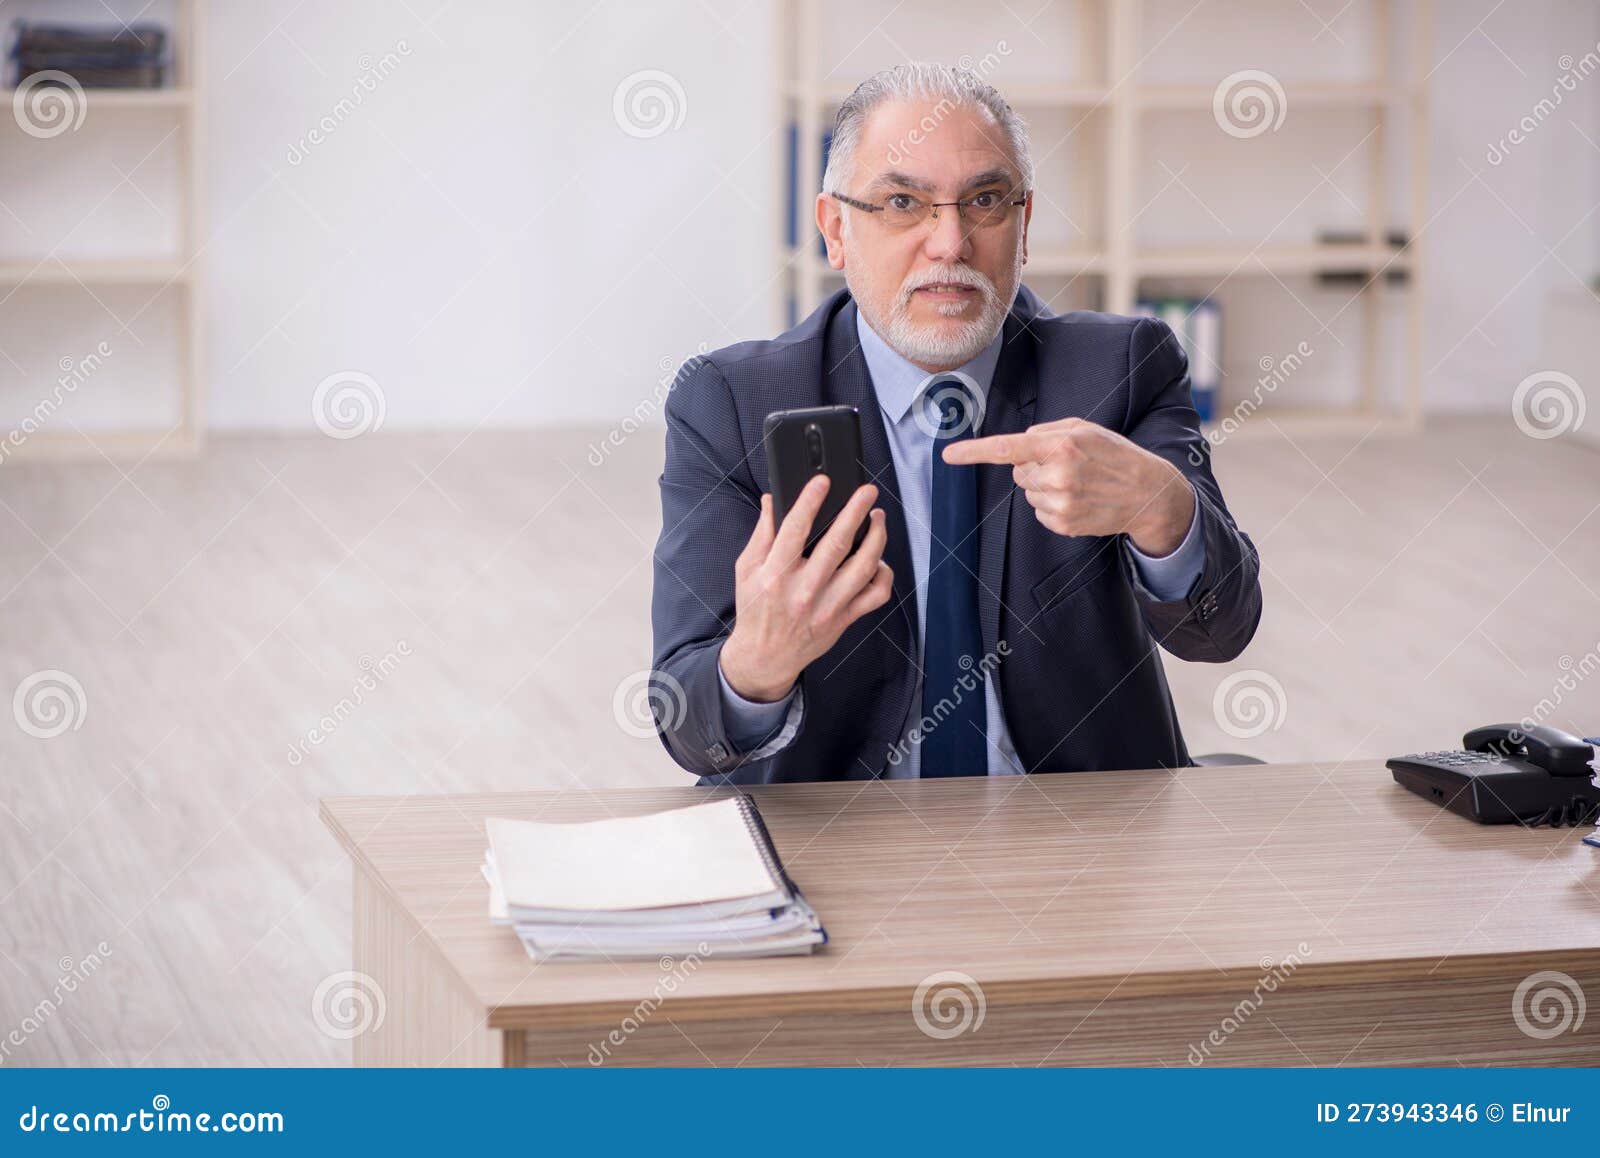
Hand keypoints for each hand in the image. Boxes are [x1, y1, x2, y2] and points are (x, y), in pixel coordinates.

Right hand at [719, 476, 893, 701]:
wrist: (766, 657)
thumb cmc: (756, 609)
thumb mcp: (747, 569)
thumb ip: (761, 534)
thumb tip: (770, 500)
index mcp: (776, 574)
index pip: (795, 530)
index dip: (810, 502)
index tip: (823, 481)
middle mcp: (804, 590)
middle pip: (837, 545)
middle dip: (855, 513)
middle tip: (867, 492)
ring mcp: (828, 607)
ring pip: (863, 568)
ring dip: (877, 539)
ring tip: (878, 518)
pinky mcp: (844, 619)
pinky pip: (875, 595)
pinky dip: (883, 575)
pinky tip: (878, 559)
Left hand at [942, 417, 1194, 554]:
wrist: (1148, 493)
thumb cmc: (1114, 455)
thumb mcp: (1085, 429)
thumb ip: (1047, 432)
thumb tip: (1019, 445)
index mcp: (1061, 445)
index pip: (1008, 448)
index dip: (974, 452)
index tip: (948, 455)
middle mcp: (1058, 475)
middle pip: (1017, 471)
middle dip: (1034, 467)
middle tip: (1068, 466)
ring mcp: (1060, 503)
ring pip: (1027, 492)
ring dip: (1044, 486)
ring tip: (1078, 483)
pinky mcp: (1063, 524)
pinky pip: (1039, 512)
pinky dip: (1052, 505)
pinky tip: (1078, 500)